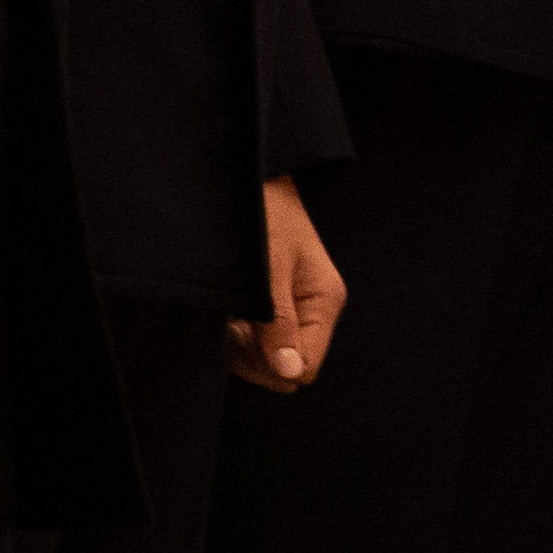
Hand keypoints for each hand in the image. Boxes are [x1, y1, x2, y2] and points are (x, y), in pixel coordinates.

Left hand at [228, 180, 345, 395]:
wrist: (248, 180)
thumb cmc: (263, 214)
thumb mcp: (269, 270)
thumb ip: (280, 323)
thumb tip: (291, 372)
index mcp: (324, 301)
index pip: (306, 366)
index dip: (271, 364)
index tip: (245, 336)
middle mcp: (312, 310)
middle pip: (286, 367)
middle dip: (254, 356)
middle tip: (233, 322)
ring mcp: (292, 310)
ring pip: (267, 358)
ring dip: (241, 345)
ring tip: (228, 311)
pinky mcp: (273, 307)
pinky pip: (255, 342)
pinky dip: (236, 334)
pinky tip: (227, 310)